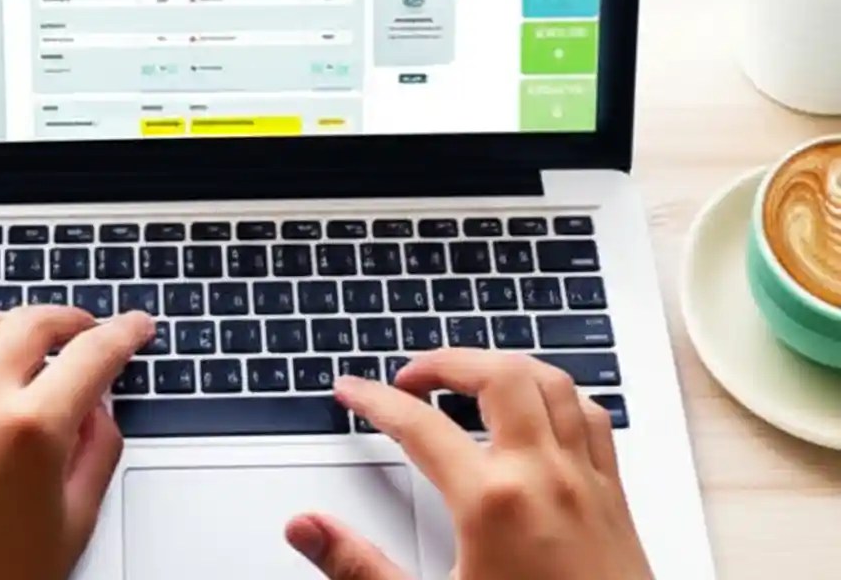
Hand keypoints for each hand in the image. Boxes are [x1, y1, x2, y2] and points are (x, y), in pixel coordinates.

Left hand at [0, 308, 153, 579]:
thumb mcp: (74, 523)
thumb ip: (97, 453)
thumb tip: (96, 409)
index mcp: (32, 430)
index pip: (94, 354)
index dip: (123, 333)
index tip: (133, 327)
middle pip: (31, 323)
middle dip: (69, 320)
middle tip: (83, 330)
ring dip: (6, 327)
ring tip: (21, 340)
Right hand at [285, 349, 652, 579]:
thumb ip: (360, 566)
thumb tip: (308, 529)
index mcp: (492, 503)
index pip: (418, 425)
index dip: (375, 401)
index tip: (352, 392)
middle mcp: (544, 478)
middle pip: (498, 376)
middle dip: (447, 362)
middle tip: (411, 376)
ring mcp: (586, 482)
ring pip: (553, 383)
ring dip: (505, 366)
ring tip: (470, 374)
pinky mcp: (614, 499)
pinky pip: (592, 417)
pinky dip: (559, 395)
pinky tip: (540, 408)